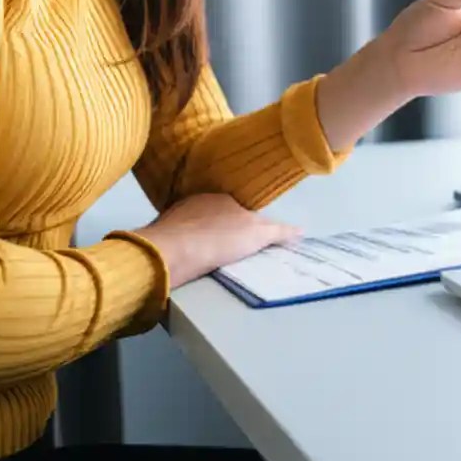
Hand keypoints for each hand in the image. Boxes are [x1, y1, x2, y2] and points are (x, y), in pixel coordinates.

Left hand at [134, 194, 301, 288]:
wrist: (169, 254)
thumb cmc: (218, 239)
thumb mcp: (258, 235)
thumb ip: (279, 232)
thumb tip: (301, 230)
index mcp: (221, 197)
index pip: (241, 210)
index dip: (250, 227)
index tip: (252, 245)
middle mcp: (197, 201)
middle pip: (218, 218)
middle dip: (226, 232)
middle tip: (234, 254)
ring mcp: (175, 217)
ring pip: (197, 228)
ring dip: (205, 241)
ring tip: (212, 261)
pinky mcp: (160, 234)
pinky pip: (181, 240)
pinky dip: (188, 250)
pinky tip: (192, 263)